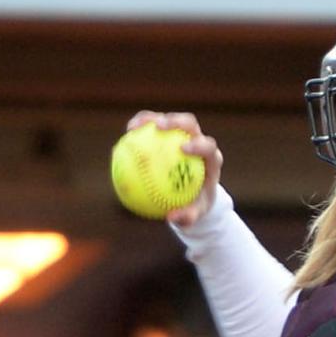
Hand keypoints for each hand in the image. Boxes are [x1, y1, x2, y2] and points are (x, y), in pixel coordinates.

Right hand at [126, 110, 222, 226]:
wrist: (196, 194)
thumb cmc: (197, 204)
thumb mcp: (196, 214)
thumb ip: (188, 217)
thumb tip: (172, 218)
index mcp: (210, 158)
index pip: (208, 146)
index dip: (198, 144)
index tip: (183, 149)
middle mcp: (198, 141)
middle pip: (189, 122)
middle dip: (175, 121)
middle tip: (158, 127)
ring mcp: (184, 134)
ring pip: (168, 119)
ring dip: (151, 118)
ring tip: (133, 127)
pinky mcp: (170, 133)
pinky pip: (153, 128)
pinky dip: (140, 129)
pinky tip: (125, 136)